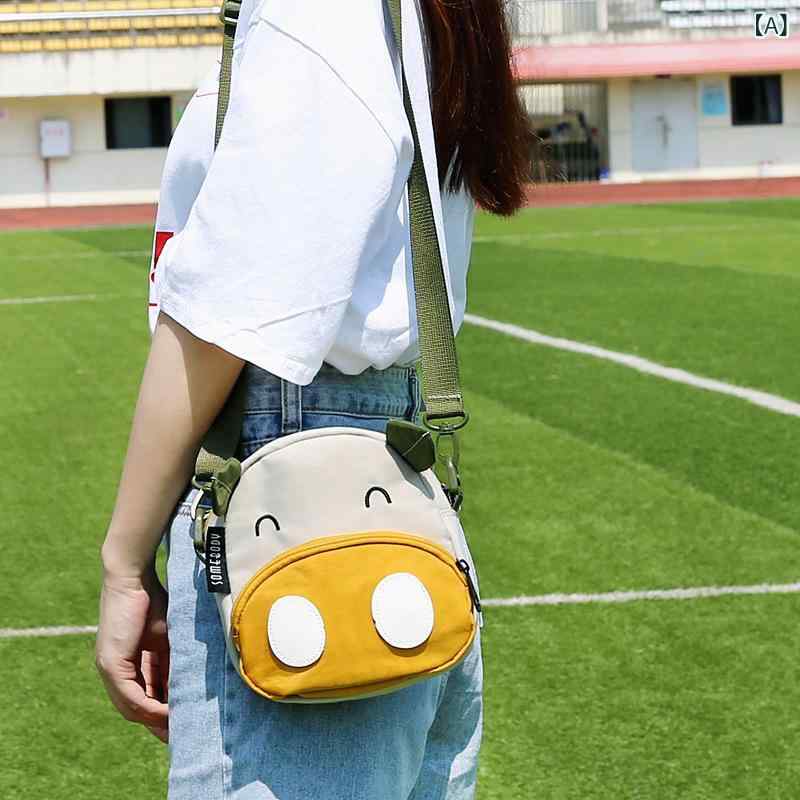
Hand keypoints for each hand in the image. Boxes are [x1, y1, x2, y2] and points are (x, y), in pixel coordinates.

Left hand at [95, 567, 169, 742]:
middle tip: (180, 735)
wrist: (133, 577)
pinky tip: (168, 713)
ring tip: (177, 728)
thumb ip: (171, 659)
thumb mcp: (166, 637)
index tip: (180, 721)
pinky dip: (150, 707)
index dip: (160, 710)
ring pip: (131, 706)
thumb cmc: (152, 598)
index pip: (141, 694)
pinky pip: (131, 695)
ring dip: (155, 720)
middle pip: (134, 707)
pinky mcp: (111, 664)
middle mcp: (113, 669)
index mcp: (126, 662)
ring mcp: (109, 668)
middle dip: (157, 723)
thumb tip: (188, 682)